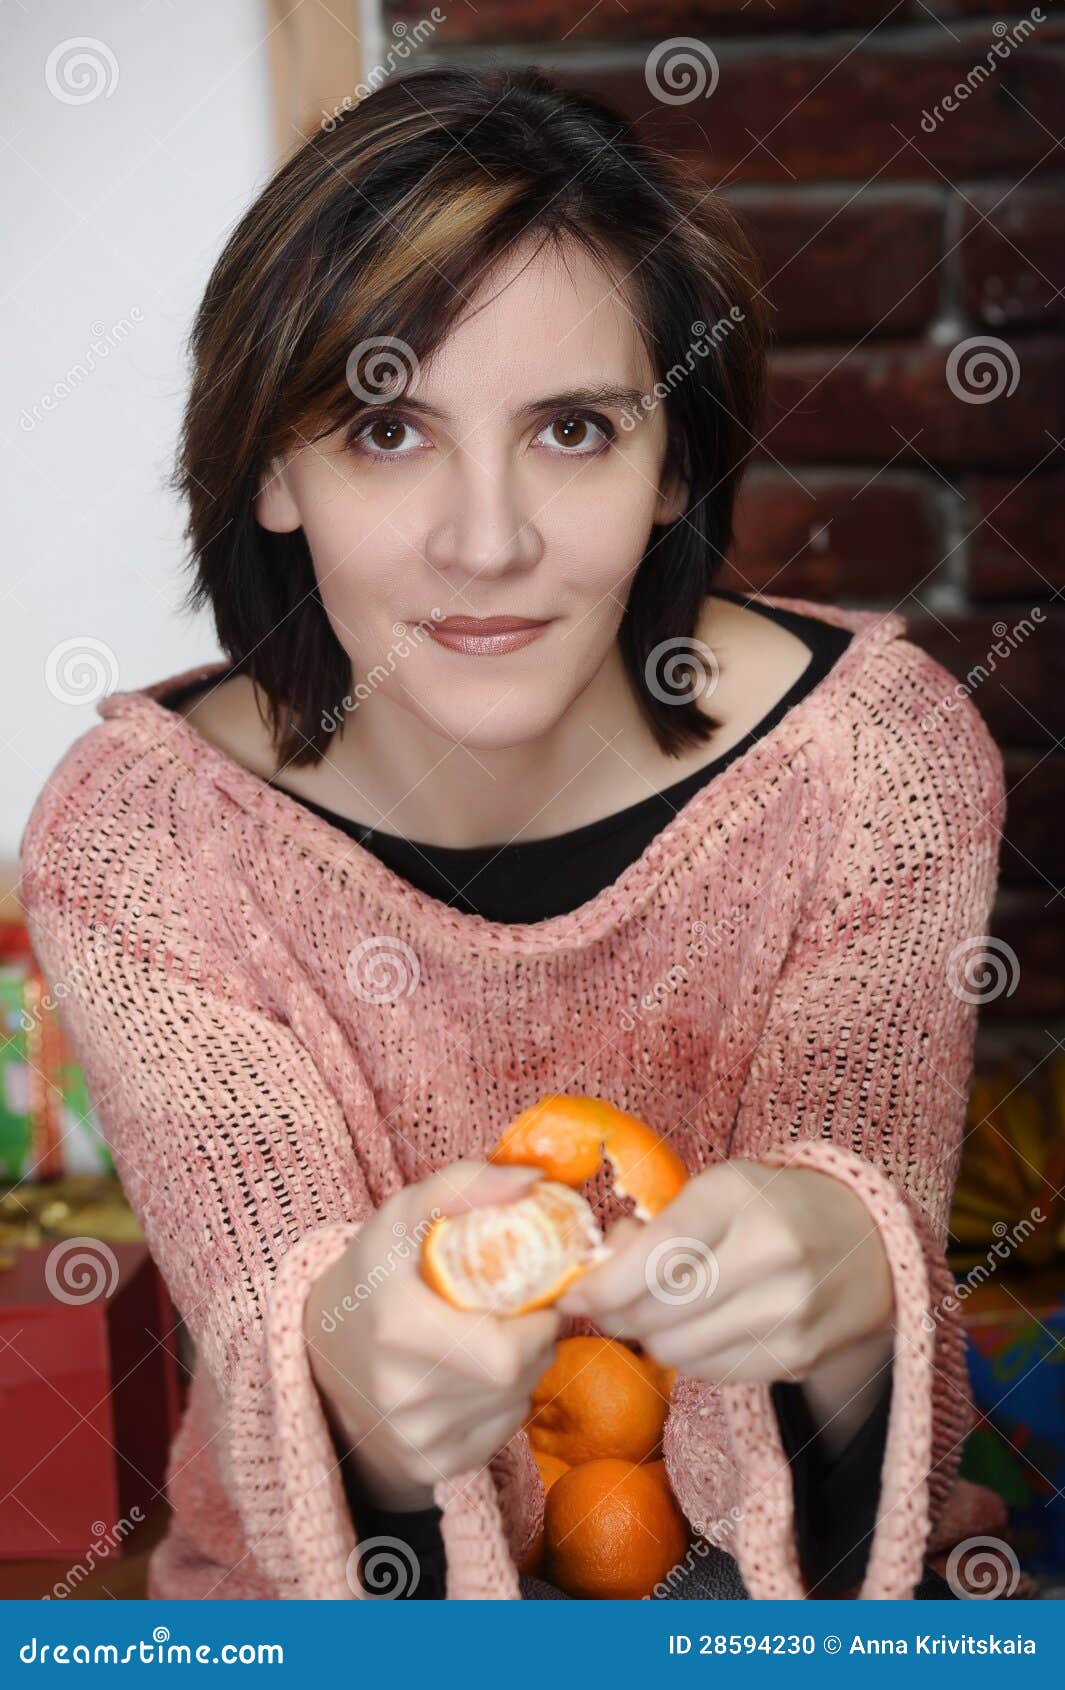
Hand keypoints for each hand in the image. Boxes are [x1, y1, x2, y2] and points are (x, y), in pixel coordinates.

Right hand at [306, 1159, 561, 1508]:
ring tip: (495, 1337)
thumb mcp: (405, 1213)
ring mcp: (415, 1439)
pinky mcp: (429, 1466)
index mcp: (396, 1326)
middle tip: (520, 1313)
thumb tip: (534, 1182)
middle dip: (536, 1341)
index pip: (507, 1351)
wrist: (321, 1352)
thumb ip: (466, 1185)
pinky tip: (476, 1376)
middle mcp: (401, 1395)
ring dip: (523, 1369)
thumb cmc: (376, 1273)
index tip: (532, 1292)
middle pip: (516, 1376)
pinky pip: (501, 1433)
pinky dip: (504, 1402)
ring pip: (514, 1404)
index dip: (537, 1321)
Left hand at [555, 1160, 895, 1386]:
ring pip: (677, 1351)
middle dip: (615, 1313)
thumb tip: (597, 1270)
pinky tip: (701, 1326)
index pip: (656, 1253)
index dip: (602, 1283)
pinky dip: (691, 1355)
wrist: (871, 1242)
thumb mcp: (718, 1188)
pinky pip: (712, 1372)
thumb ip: (657, 1225)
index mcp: (739, 1195)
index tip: (571, 1291)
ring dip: (650, 1337)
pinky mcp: (799, 1356)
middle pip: (658, 1311)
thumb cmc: (774, 1206)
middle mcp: (769, 1253)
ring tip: (657, 1310)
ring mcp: (789, 1312)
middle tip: (604, 1303)